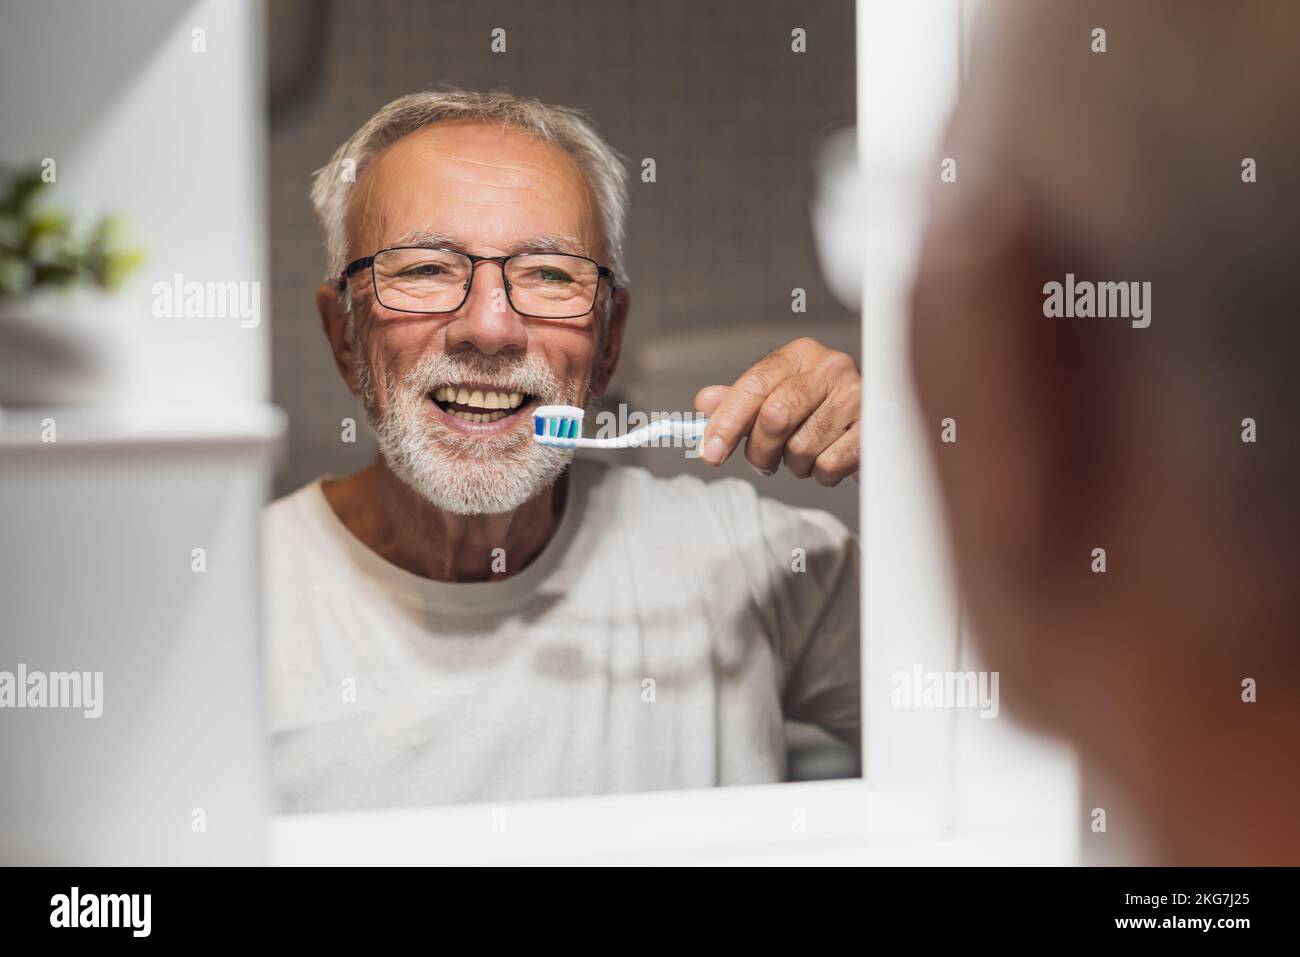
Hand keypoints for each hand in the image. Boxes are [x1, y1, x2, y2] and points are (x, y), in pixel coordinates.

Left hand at [693, 337, 860, 484]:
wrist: (873, 419)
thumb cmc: (818, 408)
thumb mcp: (776, 395)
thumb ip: (739, 400)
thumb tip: (705, 403)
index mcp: (800, 354)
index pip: (754, 385)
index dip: (727, 422)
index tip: (710, 453)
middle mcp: (831, 367)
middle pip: (774, 417)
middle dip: (759, 450)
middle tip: (762, 461)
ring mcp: (857, 396)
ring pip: (801, 448)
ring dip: (794, 465)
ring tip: (805, 454)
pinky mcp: (874, 429)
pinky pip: (829, 465)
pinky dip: (820, 473)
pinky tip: (827, 459)